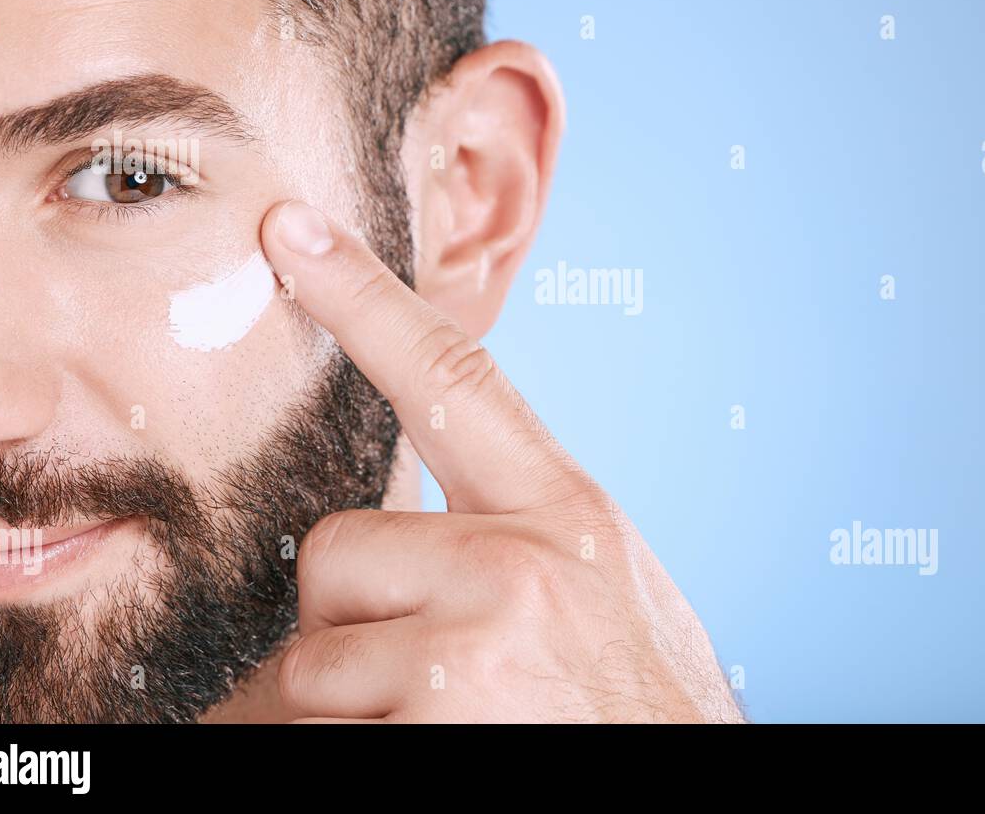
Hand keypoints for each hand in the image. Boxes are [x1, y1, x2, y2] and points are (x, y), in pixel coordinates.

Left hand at [260, 200, 742, 722]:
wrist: (695, 791)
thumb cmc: (642, 707)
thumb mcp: (606, 597)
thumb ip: (518, 542)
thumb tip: (406, 537)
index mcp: (567, 518)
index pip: (455, 377)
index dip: (364, 296)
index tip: (289, 228)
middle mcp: (521, 566)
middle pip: (333, 550)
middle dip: (347, 621)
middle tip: (422, 677)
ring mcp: (473, 649)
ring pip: (308, 659)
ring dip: (345, 705)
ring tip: (439, 723)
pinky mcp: (434, 721)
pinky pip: (310, 730)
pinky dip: (345, 748)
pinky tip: (432, 748)